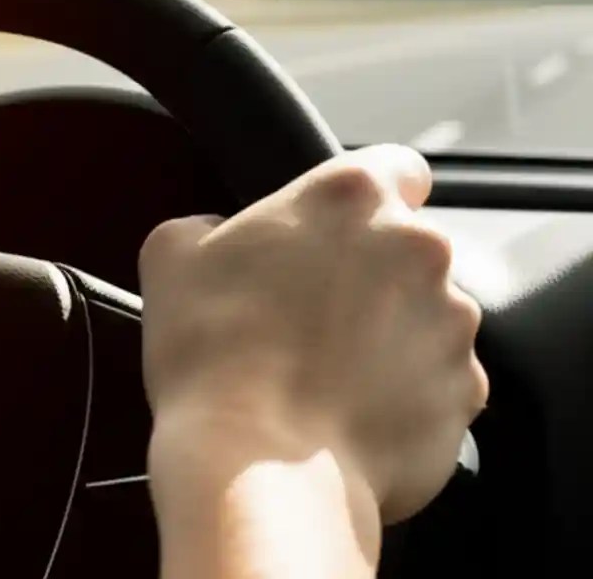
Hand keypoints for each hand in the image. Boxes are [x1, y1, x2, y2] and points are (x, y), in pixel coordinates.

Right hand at [140, 145, 486, 524]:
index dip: (364, 197)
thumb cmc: (213, 356)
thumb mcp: (171, 256)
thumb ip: (204, 222)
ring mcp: (451, 325)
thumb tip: (214, 234)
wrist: (256, 467)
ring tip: (319, 374)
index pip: (395, 166)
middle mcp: (419, 250)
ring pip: (424, 316)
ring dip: (386, 334)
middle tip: (304, 315)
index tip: (335, 231)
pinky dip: (401, 393)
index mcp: (352, 197)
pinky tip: (343, 412)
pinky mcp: (463, 394)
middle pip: (407, 248)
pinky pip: (435, 381)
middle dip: (367, 276)